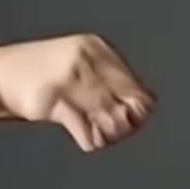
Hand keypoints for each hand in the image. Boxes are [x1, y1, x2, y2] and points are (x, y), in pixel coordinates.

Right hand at [0, 34, 155, 151]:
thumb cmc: (41, 76)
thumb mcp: (81, 67)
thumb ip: (112, 81)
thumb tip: (148, 106)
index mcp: (96, 47)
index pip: (139, 91)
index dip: (137, 112)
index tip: (130, 120)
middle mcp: (86, 60)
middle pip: (129, 109)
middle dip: (125, 126)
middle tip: (109, 128)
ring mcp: (70, 79)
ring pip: (114, 123)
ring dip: (108, 135)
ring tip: (96, 131)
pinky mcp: (55, 100)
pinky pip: (90, 135)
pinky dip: (92, 140)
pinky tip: (85, 136)